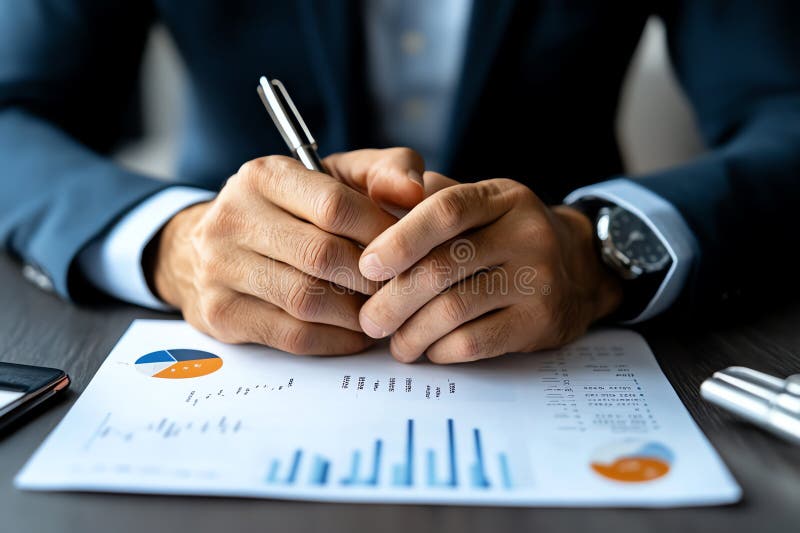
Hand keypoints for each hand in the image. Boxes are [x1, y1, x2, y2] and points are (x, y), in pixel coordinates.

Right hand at [150, 148, 425, 354]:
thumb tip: (415, 192)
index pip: (335, 206)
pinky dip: (336, 340)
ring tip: (383, 311)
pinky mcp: (220, 313)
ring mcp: (220, 268)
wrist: (212, 246)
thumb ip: (384, 171)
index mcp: (264, 176)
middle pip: (322, 256)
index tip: (408, 250)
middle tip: (402, 288)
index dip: (381, 233)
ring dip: (356, 313)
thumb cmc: (295, 210)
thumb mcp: (337, 176)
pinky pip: (292, 335)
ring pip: (307, 301)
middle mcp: (233, 217)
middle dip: (372, 278)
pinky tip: (357, 334)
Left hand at [357, 177, 622, 362]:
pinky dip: (441, 349)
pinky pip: (475, 341)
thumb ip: (429, 198)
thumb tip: (372, 200)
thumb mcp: (479, 205)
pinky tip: (430, 350)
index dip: (400, 239)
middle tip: (369, 321)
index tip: (367, 266)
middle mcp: (526, 233)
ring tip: (394, 343)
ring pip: (453, 309)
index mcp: (502, 198)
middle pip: (442, 267)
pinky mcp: (541, 321)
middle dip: (394, 299)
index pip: (445, 210)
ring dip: (411, 333)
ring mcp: (539, 279)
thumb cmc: (505, 237)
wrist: (580, 269)